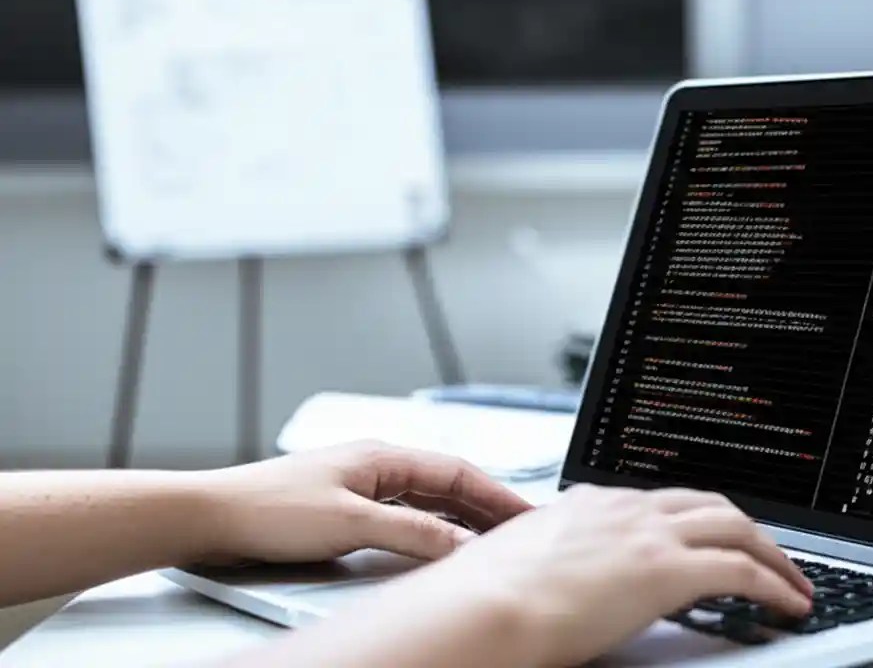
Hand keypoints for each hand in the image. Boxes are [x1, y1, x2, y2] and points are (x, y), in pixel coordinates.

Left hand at [195, 441, 533, 564]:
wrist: (211, 517)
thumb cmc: (269, 509)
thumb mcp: (352, 523)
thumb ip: (413, 533)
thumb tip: (462, 545)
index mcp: (383, 457)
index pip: (458, 472)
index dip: (498, 495)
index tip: (528, 516)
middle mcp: (376, 466)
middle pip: (448, 485)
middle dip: (487, 507)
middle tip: (521, 531)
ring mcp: (361, 487)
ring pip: (427, 501)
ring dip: (460, 520)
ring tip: (490, 542)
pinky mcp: (345, 510)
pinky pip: (405, 516)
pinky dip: (431, 530)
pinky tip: (438, 546)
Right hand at [385, 484, 813, 666]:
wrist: (481, 608)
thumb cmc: (486, 597)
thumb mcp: (526, 564)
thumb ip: (556, 563)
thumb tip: (558, 586)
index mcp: (590, 503)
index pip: (662, 502)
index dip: (696, 520)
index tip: (711, 537)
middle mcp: (625, 508)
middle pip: (709, 505)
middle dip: (747, 528)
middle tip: (769, 554)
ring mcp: (648, 533)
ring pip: (736, 527)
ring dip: (772, 554)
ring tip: (791, 580)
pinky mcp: (666, 569)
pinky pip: (742, 570)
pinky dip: (774, 584)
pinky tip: (787, 602)